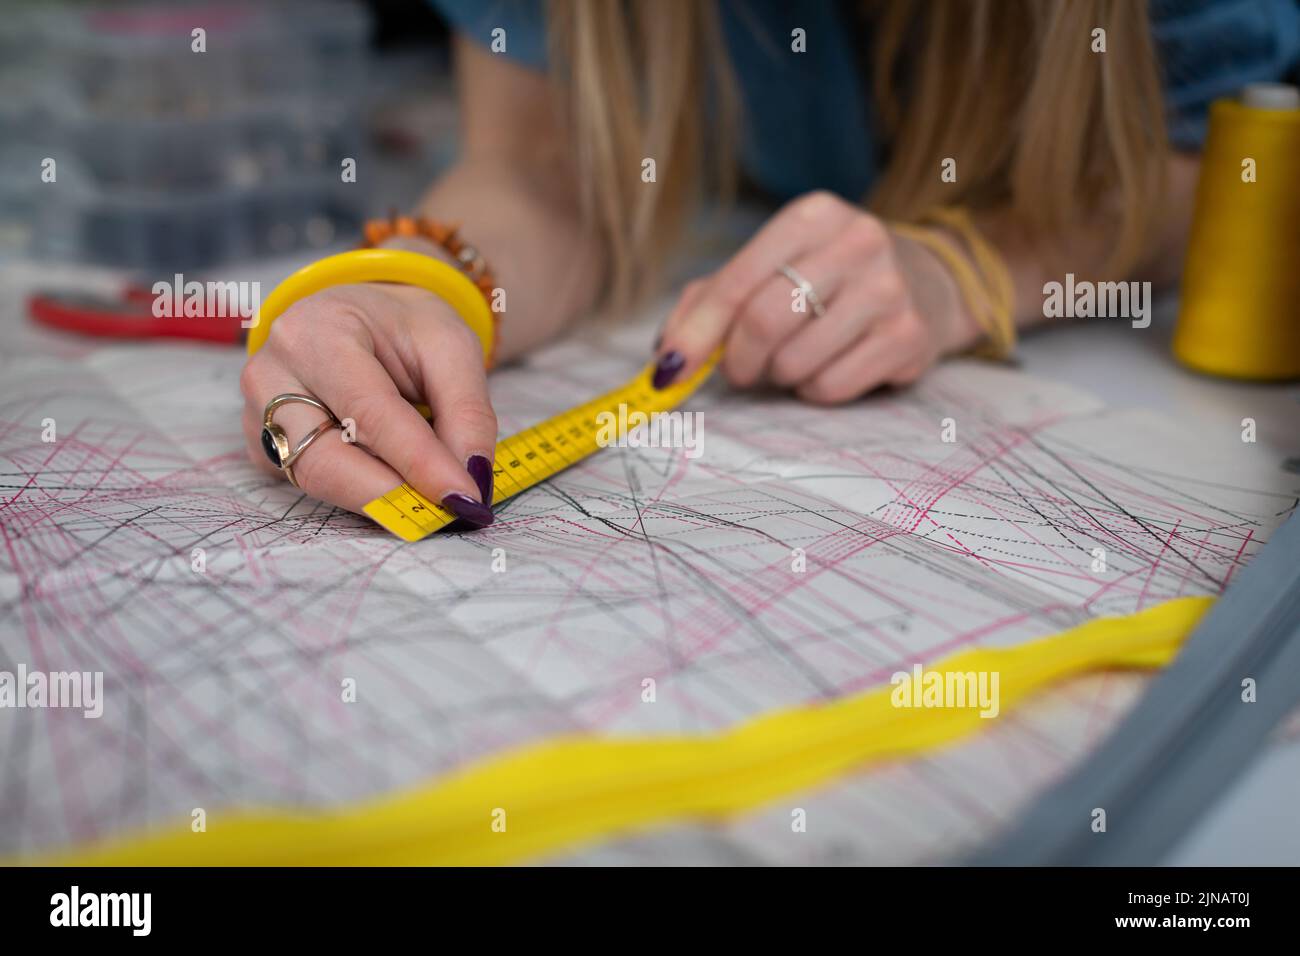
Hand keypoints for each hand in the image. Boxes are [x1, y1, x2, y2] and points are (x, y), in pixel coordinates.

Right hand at [239, 283, 497, 527]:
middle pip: (326, 459)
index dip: (418, 462)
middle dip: (392, 495)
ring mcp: (257, 415)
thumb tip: (472, 481)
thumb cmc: (404, 328)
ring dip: (379, 498)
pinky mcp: (264, 448)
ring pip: (316, 480)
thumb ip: (467, 413)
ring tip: (428, 499)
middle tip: (448, 512)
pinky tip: (395, 485)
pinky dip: (360, 493)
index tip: (463, 497)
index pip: (368, 412)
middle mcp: (271, 374)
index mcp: (316, 332)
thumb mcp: (452, 348)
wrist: (363, 318)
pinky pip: (312, 484)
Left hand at [652, 191, 981, 403]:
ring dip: (780, 376)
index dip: (697, 333)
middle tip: (741, 369)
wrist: (925, 283)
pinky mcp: (910, 337)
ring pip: (794, 363)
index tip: (670, 370)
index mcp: (813, 216)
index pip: (737, 282)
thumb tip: (666, 358)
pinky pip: (829, 388)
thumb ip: (710, 303)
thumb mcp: (770, 268)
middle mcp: (857, 243)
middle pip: (764, 323)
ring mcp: (889, 290)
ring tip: (797, 356)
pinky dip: (814, 390)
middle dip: (738, 361)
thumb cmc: (826, 280)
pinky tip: (831, 365)